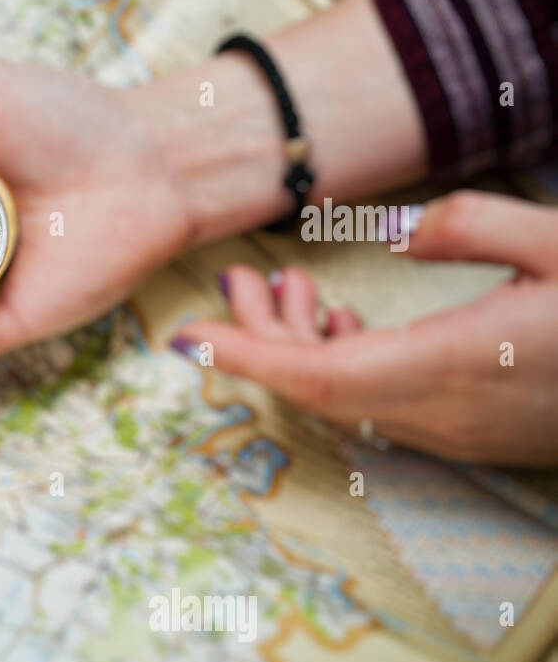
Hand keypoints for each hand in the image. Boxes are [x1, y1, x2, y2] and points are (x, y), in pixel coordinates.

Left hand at [171, 191, 557, 465]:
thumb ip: (473, 226)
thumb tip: (395, 236)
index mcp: (449, 365)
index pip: (314, 374)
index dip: (245, 357)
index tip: (187, 338)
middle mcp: (435, 412)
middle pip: (314, 385)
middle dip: (261, 337)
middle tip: (235, 283)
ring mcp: (449, 432)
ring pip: (340, 395)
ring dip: (301, 345)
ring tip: (285, 289)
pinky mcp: (465, 434)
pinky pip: (374, 403)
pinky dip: (340, 363)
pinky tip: (340, 321)